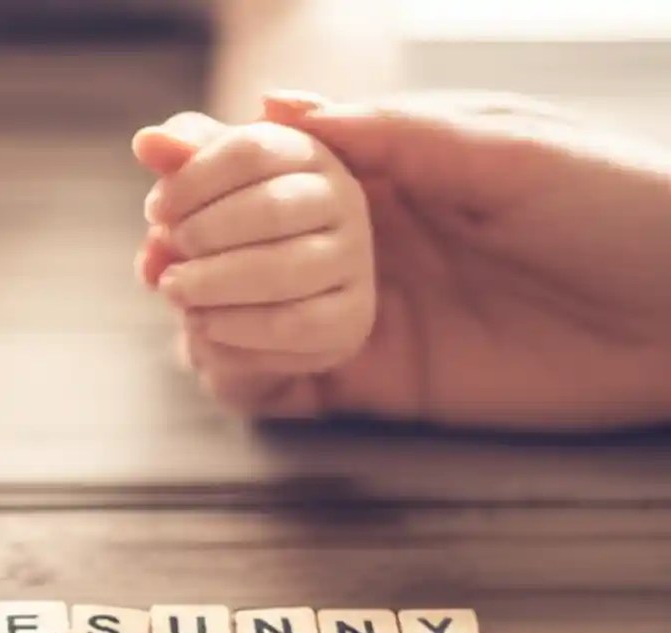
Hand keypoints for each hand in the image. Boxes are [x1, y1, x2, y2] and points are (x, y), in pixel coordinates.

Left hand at [132, 111, 374, 417]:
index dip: (192, 181)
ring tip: (173, 289)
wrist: (252, 302)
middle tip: (169, 250)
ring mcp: (354, 259)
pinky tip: (201, 323)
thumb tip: (147, 141)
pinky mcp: (350, 317)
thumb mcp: (201, 185)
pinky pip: (291, 324)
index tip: (156, 210)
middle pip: (271, 208)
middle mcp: (344, 198)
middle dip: (203, 233)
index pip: (252, 151)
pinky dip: (234, 326)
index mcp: (307, 152)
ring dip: (211, 283)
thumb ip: (177, 158)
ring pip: (282, 270)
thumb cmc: (225, 229)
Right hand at [136, 92, 670, 428]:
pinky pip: (287, 384)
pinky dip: (241, 374)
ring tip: (175, 294)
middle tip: (157, 245)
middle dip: (182, 236)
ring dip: (197, 305)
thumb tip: (276, 107)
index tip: (157, 152)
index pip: (270, 162)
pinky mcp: (379, 382)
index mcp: (383, 172)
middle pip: (237, 239)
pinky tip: (220, 355)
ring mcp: (362, 312)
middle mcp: (358, 242)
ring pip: (245, 312)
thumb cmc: (616, 202)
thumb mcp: (502, 147)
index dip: (205, 155)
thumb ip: (390, 135)